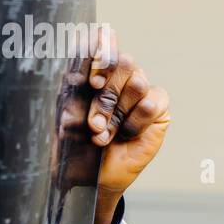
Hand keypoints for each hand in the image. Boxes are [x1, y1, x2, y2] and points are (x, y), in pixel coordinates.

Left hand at [86, 29, 170, 223]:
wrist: (86, 177)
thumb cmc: (72, 144)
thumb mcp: (65, 112)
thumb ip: (72, 83)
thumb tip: (77, 49)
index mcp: (94, 73)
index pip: (103, 46)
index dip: (101, 50)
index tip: (90, 69)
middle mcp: (119, 79)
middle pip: (123, 62)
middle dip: (104, 94)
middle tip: (92, 121)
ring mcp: (140, 93)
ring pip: (137, 82)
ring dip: (116, 112)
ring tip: (101, 134)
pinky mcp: (158, 111)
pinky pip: (153, 102)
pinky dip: (135, 120)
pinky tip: (124, 135)